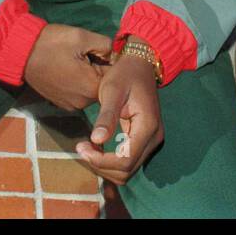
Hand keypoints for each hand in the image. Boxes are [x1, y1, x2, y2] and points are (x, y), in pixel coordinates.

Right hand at [22, 23, 112, 111]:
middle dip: (100, 69)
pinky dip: (78, 81)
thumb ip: (106, 45)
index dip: (111, 61)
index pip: (114, 77)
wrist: (20, 51)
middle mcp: (83, 102)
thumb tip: (116, 54)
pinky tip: (68, 68)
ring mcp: (71, 105)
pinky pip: (78, 92)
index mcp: (91, 87)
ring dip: (89, 75)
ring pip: (90, 88)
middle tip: (87, 53)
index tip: (102, 51)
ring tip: (77, 60)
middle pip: (103, 85)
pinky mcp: (61, 103)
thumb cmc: (52, 43)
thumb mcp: (83, 37)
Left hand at [75, 37, 163, 184]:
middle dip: (101, 165)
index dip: (102, 161)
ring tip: (87, 148)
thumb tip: (97, 140)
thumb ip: (106, 116)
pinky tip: (96, 149)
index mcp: (147, 126)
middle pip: (126, 170)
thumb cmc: (125, 74)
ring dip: (105, 165)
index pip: (125, 159)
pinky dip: (111, 161)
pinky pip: (128, 160)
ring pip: (127, 170)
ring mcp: (151, 140)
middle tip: (82, 148)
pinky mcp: (144, 140)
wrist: (140, 65)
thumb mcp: (112, 91)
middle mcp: (154, 137)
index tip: (82, 147)